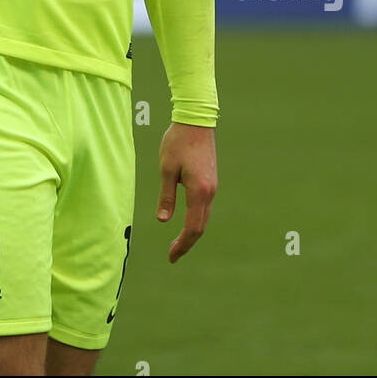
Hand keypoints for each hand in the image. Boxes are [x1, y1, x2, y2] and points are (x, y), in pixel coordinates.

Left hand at [156, 122, 216, 262]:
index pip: (192, 228)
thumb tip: (163, 221)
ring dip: (192, 232)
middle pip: (201, 226)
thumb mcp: (166, 169)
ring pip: (204, 217)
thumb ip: (166, 196)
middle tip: (172, 255)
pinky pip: (205, 206)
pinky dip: (196, 219)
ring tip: (177, 242)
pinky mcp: (211, 180)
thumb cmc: (178, 142)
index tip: (171, 256)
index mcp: (199, 191)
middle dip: (187, 243)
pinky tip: (186, 221)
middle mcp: (210, 192)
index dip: (182, 245)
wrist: (196, 120)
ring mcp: (213, 186)